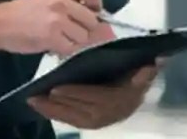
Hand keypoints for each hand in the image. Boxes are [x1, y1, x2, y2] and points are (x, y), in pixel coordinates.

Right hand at [0, 0, 102, 56]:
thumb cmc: (22, 12)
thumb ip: (70, 5)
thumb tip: (100, 23)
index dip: (96, 9)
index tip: (89, 17)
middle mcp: (61, 1)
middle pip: (92, 20)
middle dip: (84, 30)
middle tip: (69, 33)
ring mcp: (57, 19)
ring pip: (83, 37)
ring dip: (73, 42)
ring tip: (58, 39)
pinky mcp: (52, 36)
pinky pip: (71, 48)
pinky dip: (64, 51)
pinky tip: (52, 46)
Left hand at [27, 63, 158, 128]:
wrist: (136, 90)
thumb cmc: (134, 75)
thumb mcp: (143, 71)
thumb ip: (146, 70)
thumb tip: (154, 64)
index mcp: (123, 99)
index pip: (96, 98)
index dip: (76, 95)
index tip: (56, 88)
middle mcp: (111, 113)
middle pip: (81, 111)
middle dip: (57, 105)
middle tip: (36, 95)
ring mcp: (101, 120)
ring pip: (73, 117)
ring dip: (52, 111)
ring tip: (32, 101)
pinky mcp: (91, 122)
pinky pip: (72, 120)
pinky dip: (55, 114)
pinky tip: (40, 106)